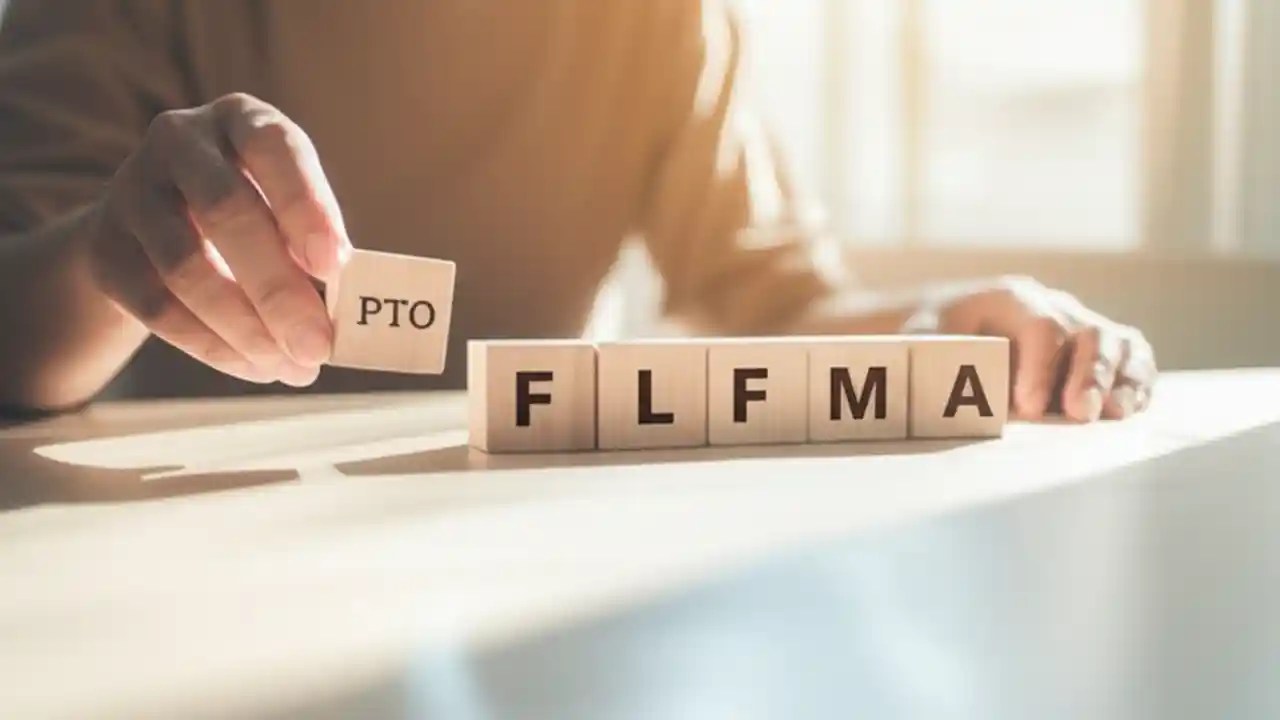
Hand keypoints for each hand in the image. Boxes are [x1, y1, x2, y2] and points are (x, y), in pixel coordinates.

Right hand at [83, 93, 350, 385]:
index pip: (273, 147)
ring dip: (246, 328)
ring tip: (292, 367)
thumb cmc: (255, 211)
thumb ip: (315, 243)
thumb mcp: (287, 205)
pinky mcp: (106, 247)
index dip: (305, 204)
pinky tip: (255, 367)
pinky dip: (212, 345)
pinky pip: (157, 306)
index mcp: (241, 118)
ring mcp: (132, 190)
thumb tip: (344, 306)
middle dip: (277, 288)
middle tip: (318, 345)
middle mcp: (179, 140)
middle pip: (226, 211)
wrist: (157, 220)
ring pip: (186, 267)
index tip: (334, 265)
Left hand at [927, 276, 1155, 421]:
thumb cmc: (936, 335)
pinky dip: (1137, 381)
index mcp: (1010, 299)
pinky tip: (1129, 409)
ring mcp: (1080, 322)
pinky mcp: (1098, 346)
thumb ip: (931, 358)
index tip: (1027, 407)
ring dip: (1120, 379)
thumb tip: (944, 389)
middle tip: (1080, 413)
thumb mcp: (922, 340)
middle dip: (1089, 374)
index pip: (1041, 326)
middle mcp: (1055, 305)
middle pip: (1088, 331)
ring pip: (1118, 342)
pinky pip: (1132, 356)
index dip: (1040, 367)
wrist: (951, 322)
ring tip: (1113, 413)